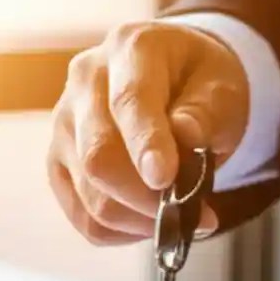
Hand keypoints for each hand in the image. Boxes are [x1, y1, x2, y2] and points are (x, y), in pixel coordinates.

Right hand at [46, 21, 249, 244]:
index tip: (165, 178)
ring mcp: (63, 125)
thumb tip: (186, 138)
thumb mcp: (222, 86)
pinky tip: (149, 221)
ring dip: (139, 220)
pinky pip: (83, 217)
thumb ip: (206, 110)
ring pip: (90, 195)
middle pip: (98, 156)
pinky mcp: (57, 163)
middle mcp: (84, 82)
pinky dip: (121, 232)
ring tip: (179, 220)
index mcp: (129, 48)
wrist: (173, 82)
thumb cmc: (199, 84)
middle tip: (190, 214)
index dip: (146, 144)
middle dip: (145, 197)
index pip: (129, 102)